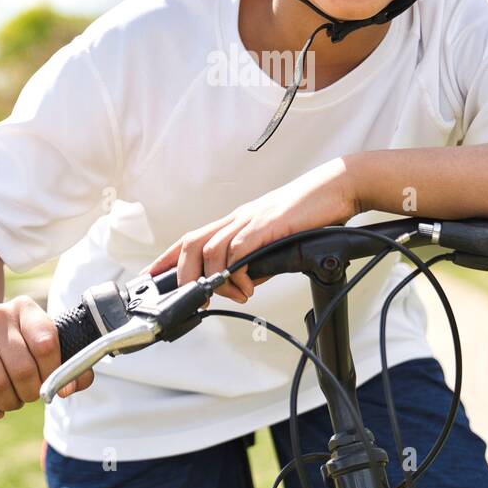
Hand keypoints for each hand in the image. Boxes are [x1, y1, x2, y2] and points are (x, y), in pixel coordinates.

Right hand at [0, 295, 94, 417]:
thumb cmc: (18, 345)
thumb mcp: (44, 345)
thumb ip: (70, 367)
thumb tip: (66, 389)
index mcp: (24, 308)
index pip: (46, 344)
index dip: (52, 372)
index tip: (51, 381)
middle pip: (22, 369)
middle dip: (31, 392)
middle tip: (30, 395)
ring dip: (10, 402)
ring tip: (13, 400)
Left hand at [140, 157, 360, 303]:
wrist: (336, 187)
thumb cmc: (310, 211)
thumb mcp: (277, 239)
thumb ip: (259, 260)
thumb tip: (247, 282)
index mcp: (236, 222)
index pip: (191, 239)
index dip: (167, 258)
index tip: (151, 277)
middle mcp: (237, 219)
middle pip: (191, 244)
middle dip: (183, 275)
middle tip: (194, 299)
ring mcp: (250, 220)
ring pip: (210, 249)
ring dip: (214, 279)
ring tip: (232, 295)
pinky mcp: (267, 224)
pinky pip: (239, 249)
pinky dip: (237, 272)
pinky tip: (248, 286)